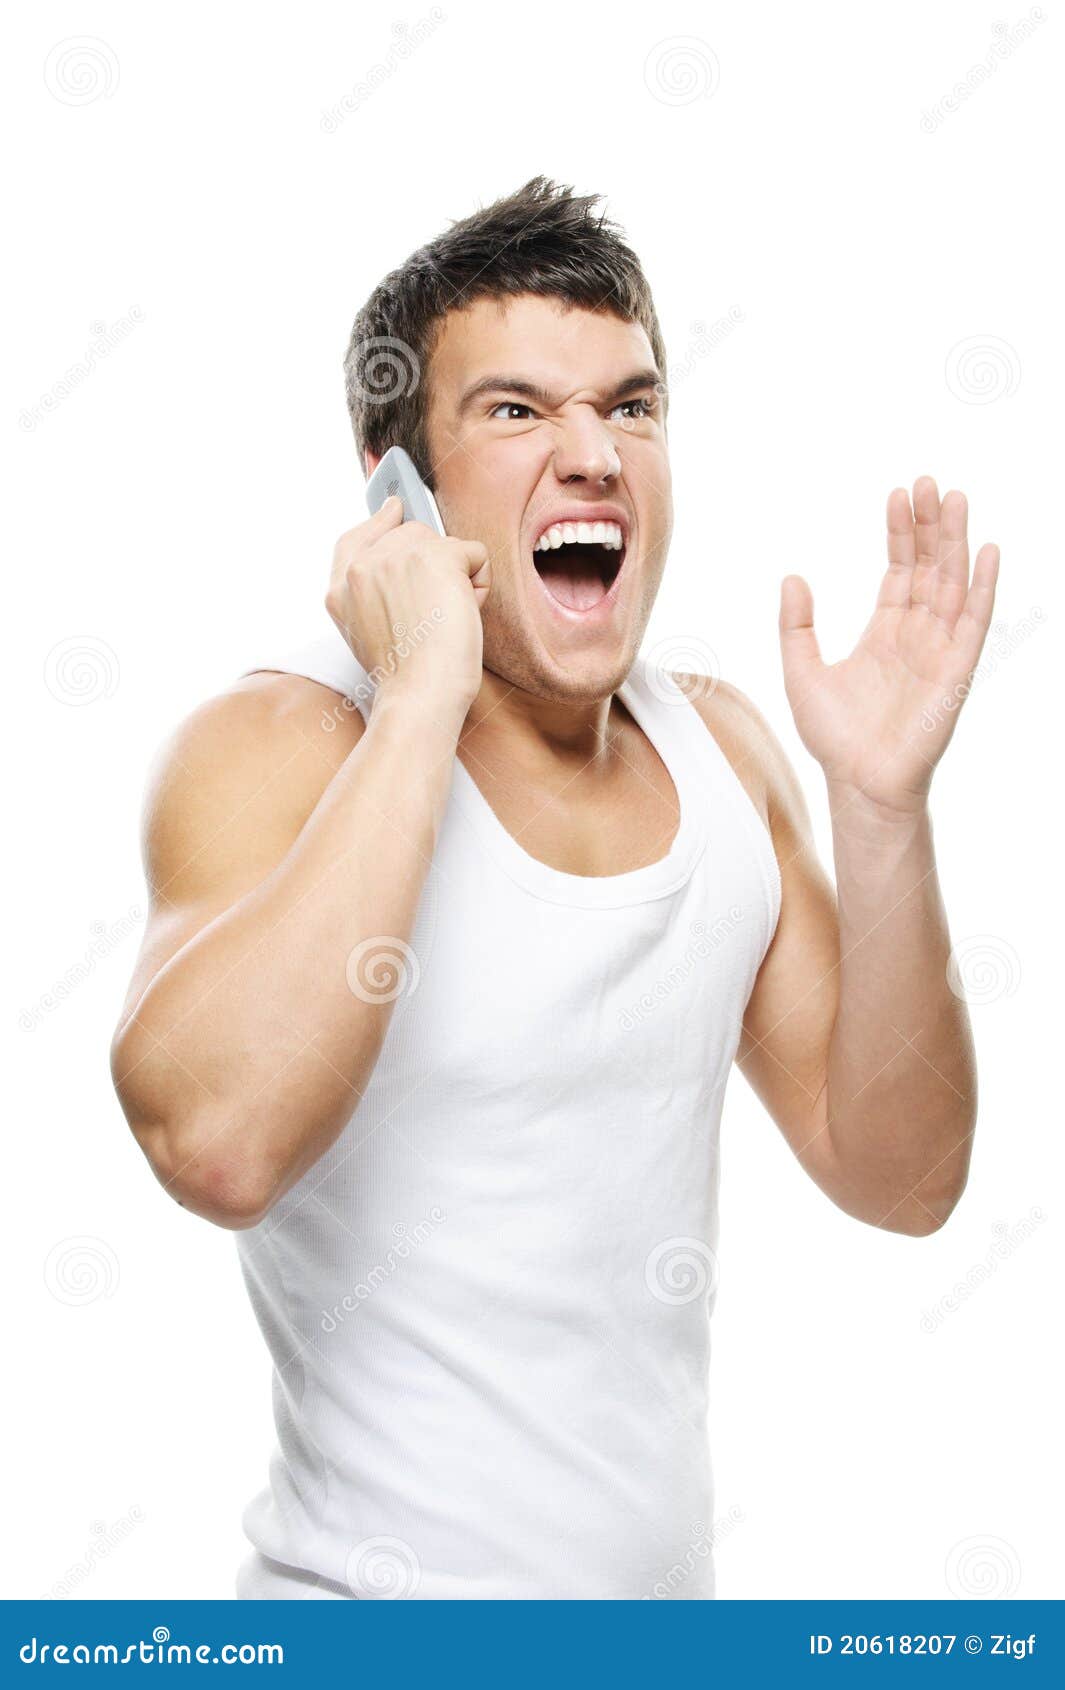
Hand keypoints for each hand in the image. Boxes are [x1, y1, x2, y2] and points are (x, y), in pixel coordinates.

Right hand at [326, 496, 490, 714]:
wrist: (419, 694)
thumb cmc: (403, 674)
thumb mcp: (364, 630)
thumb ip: (370, 586)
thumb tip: (394, 533)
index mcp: (339, 588)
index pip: (358, 535)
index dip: (383, 521)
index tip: (395, 507)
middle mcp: (362, 565)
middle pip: (411, 535)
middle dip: (432, 568)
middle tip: (428, 615)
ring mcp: (396, 555)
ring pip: (444, 543)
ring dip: (456, 578)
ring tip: (444, 618)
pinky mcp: (435, 555)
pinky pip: (475, 553)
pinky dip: (480, 585)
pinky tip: (463, 614)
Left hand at [778, 475, 1000, 816]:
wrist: (858, 783)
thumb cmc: (834, 738)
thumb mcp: (801, 672)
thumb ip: (796, 627)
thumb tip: (792, 578)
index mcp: (885, 632)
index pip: (899, 570)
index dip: (900, 533)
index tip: (898, 494)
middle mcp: (916, 636)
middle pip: (929, 567)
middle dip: (929, 525)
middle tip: (928, 481)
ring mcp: (939, 651)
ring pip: (952, 584)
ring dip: (955, 542)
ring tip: (954, 498)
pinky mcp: (955, 671)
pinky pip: (973, 622)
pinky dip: (982, 586)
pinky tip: (985, 551)